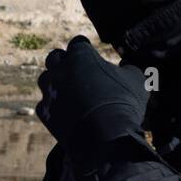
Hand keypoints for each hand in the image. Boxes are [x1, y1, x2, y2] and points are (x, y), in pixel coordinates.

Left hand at [36, 36, 146, 163]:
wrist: (105, 137)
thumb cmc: (123, 103)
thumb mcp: (136, 80)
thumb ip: (127, 69)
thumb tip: (126, 69)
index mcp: (80, 55)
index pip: (78, 43)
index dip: (85, 50)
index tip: (91, 57)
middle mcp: (60, 69)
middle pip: (55, 58)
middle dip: (64, 62)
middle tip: (76, 72)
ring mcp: (49, 90)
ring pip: (45, 79)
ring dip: (55, 83)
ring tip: (69, 92)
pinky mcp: (44, 111)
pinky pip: (44, 104)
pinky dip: (53, 106)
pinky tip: (65, 112)